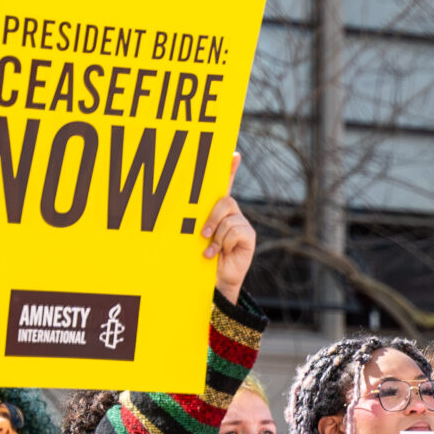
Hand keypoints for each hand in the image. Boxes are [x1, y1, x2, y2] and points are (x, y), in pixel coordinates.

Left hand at [199, 156, 254, 301]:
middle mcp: (232, 214)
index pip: (224, 184)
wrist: (214, 280)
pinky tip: (221, 253)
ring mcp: (241, 223)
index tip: (234, 154)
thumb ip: (196, 221)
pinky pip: (235, 230)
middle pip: (224, 200)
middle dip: (212, 217)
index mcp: (218, 210)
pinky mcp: (249, 235)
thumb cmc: (201, 257)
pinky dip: (224, 243)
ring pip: (227, 219)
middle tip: (202, 234)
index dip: (230, 169)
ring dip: (216, 237)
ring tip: (211, 250)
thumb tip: (185, 210)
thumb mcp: (196, 236)